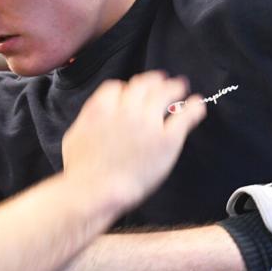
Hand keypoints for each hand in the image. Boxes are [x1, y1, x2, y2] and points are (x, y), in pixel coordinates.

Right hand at [61, 70, 204, 212]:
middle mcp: (126, 110)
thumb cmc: (80, 171)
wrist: (95, 190)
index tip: (133, 91)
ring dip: (175, 87)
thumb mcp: (74, 137)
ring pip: (166, 94)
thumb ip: (88, 120)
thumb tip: (94, 116)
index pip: (118, 87)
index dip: (127, 88)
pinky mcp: (166, 140)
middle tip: (163, 81)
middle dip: (154, 80)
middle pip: (144, 85)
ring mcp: (148, 123)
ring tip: (182, 86)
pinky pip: (185, 116)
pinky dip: (194, 108)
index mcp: (102, 108)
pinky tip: (197, 105)